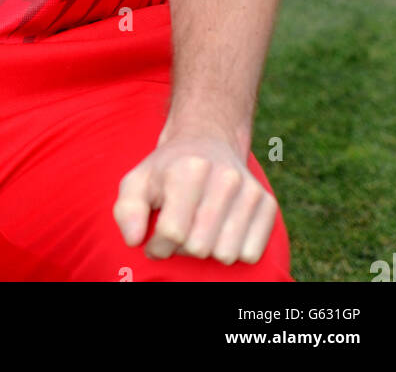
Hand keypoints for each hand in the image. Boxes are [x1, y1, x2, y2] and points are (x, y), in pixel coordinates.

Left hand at [113, 132, 277, 264]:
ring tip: (199, 227)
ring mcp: (249, 190)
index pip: (172, 232)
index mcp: (188, 169)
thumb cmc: (167, 169)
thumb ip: (127, 210)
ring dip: (208, 250)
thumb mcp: (137, 181)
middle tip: (179, 228)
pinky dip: (233, 249)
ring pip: (226, 254)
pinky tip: (222, 228)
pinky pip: (250, 254)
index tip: (155, 238)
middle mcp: (224, 177)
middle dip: (182, 247)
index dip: (158, 245)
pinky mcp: (267, 204)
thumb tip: (134, 240)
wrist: (206, 140)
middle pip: (199, 248)